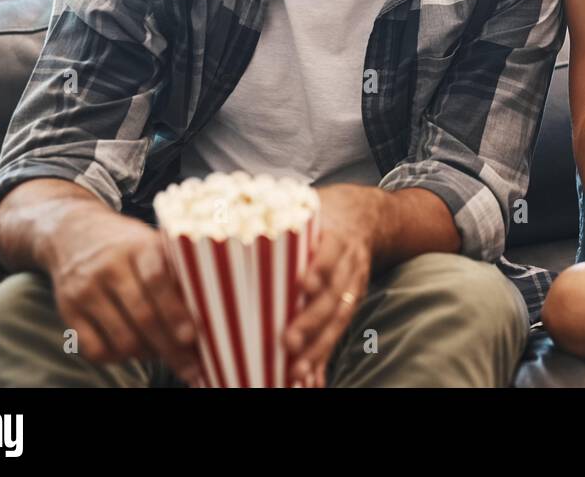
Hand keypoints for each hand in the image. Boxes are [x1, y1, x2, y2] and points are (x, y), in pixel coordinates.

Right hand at [47, 205, 200, 383]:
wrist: (72, 231)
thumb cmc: (127, 243)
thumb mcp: (151, 243)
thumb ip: (176, 270)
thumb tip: (211, 309)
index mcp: (138, 247)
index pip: (157, 280)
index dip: (175, 311)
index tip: (193, 336)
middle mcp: (109, 267)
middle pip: (142, 316)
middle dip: (171, 348)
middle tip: (192, 367)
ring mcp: (85, 290)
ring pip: (120, 338)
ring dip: (148, 355)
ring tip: (165, 354)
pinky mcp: (67, 310)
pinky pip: (95, 349)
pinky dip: (118, 358)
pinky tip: (133, 351)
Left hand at [283, 184, 377, 387]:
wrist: (362, 217)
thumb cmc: (319, 215)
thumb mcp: (304, 209)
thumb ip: (276, 220)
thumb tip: (221, 224)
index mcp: (336, 234)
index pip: (333, 249)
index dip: (321, 267)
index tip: (305, 284)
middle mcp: (349, 261)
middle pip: (335, 292)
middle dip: (312, 319)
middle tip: (289, 341)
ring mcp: (354, 283)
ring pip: (339, 316)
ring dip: (319, 345)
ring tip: (297, 368)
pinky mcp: (352, 302)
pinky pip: (340, 331)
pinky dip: (325, 354)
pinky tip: (310, 375)